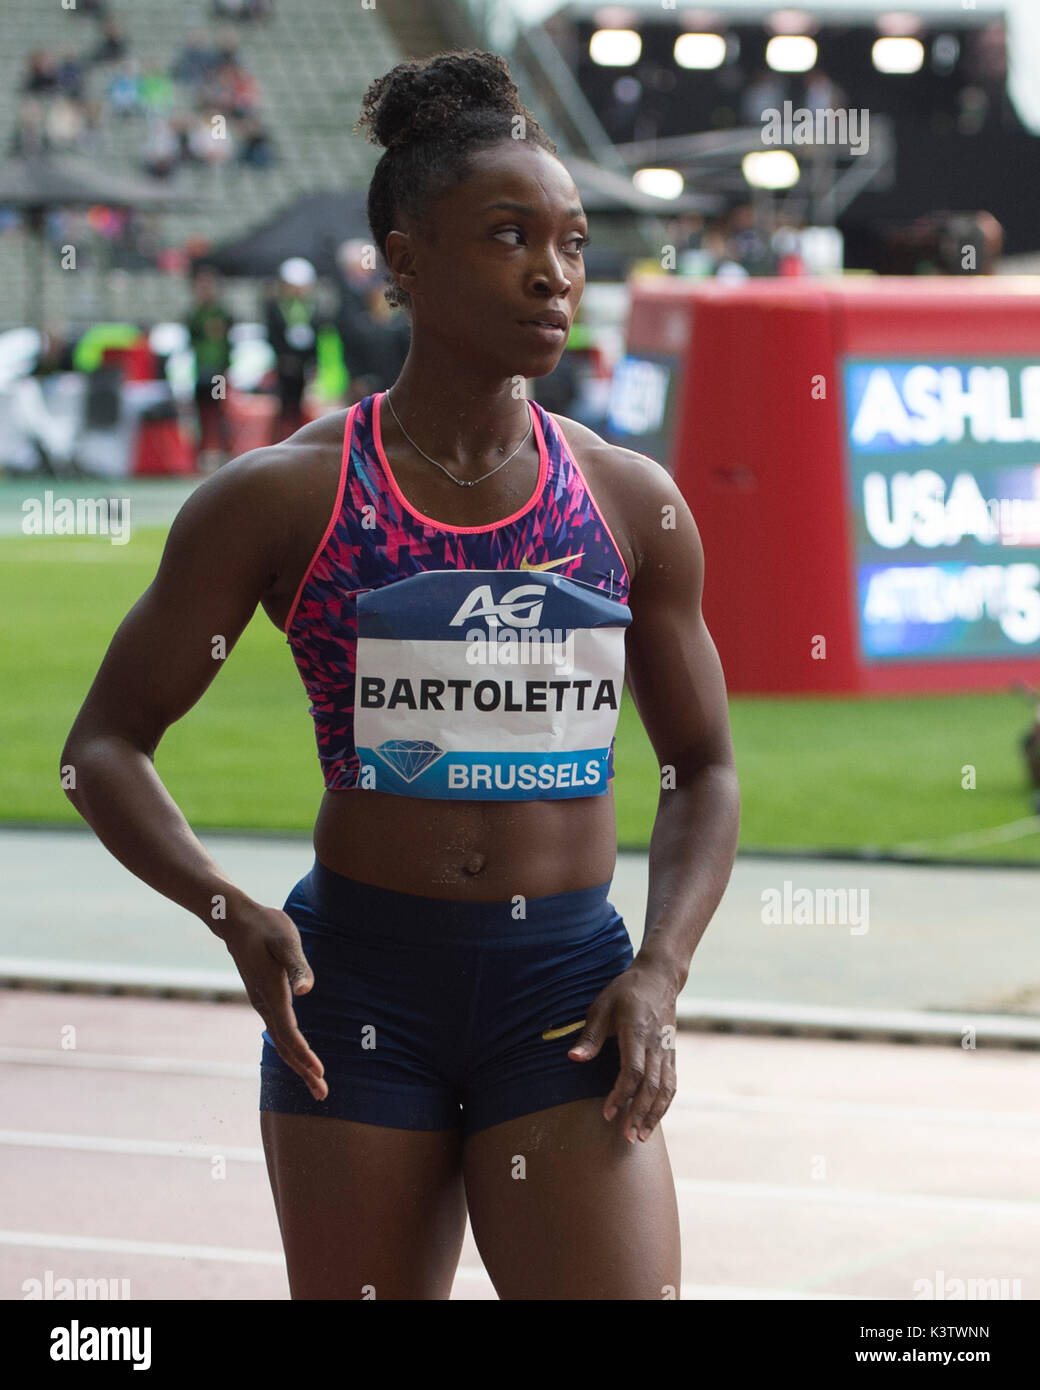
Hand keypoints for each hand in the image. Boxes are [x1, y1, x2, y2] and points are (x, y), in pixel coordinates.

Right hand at [213, 902, 326, 1100]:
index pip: (290, 1034)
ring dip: (299, 1063)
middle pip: (286, 1047)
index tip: (320, 1074)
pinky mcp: (264, 998)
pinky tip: (300, 1055)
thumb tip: (307, 991)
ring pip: (282, 1041)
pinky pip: (280, 1031)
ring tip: (316, 1082)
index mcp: (272, 994)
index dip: (305, 1056)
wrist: (237, 921)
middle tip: (323, 1095)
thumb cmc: (266, 926)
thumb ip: (298, 966)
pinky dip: (292, 1048)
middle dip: (304, 1072)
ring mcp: (262, 1003)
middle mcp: (265, 1004)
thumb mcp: (286, 941)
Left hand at [568, 958, 677, 1142]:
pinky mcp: (672, 1053)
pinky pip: (671, 1083)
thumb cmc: (625, 991)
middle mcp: (656, 1043)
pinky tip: (653, 1119)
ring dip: (654, 1114)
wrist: (659, 978)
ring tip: (640, 1136)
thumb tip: (573, 1058)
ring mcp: (667, 1049)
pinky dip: (664, 1104)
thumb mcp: (602, 1006)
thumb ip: (590, 1036)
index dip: (621, 1094)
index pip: (633, 1070)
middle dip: (639, 1113)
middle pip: (651, 1085)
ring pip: (665, 1088)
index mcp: (637, 1030)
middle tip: (626, 1137)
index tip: (608, 1113)